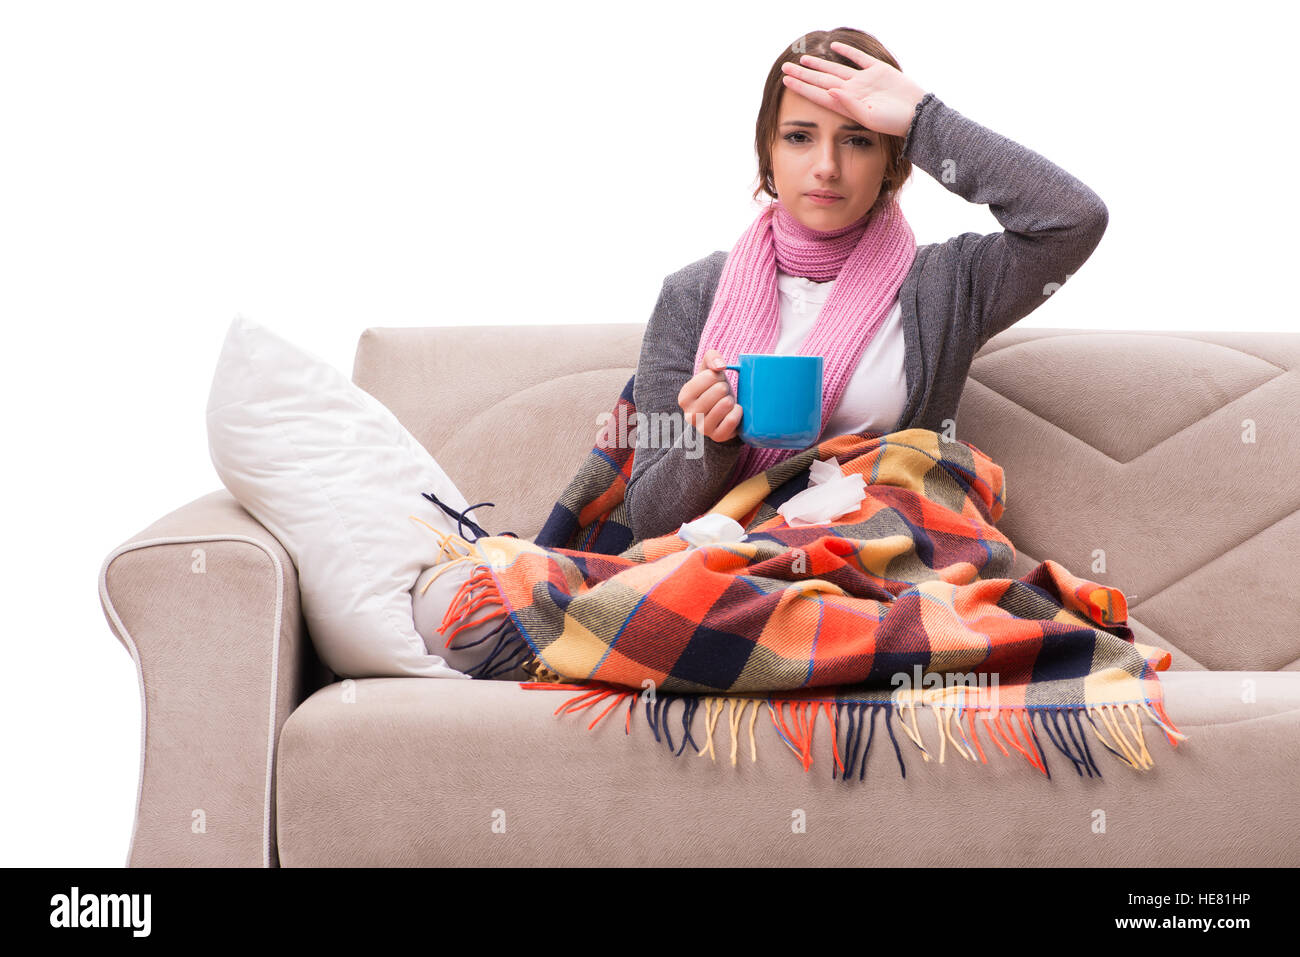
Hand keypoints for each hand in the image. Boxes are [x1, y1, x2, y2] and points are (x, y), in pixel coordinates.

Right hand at [678, 349, 743, 441]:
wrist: (723, 412)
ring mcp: (703, 428)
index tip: (715, 382)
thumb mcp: (709, 369)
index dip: (717, 375)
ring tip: (728, 402)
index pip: (709, 376)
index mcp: (684, 397)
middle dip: (725, 388)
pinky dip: (738, 412)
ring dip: (731, 400)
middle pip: (719, 390)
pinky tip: (734, 411)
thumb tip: (720, 366)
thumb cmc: (715, 388)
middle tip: (723, 393)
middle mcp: (689, 415)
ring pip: (725, 405)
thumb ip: (711, 357)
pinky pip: (732, 420)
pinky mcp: (718, 437)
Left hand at [779, 40, 925, 137]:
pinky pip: (859, 59)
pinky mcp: (879, 70)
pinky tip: (834, 46)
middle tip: (785, 68)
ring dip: (820, 64)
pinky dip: (847, 52)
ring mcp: (865, 80)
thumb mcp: (870, 117)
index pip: (818, 93)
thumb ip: (849, 104)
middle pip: (822, 80)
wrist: (919, 115)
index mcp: (847, 103)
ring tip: (803, 60)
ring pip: (836, 69)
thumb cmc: (895, 122)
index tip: (786, 82)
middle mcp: (852, 91)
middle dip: (803, 75)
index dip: (802, 87)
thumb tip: (829, 91)